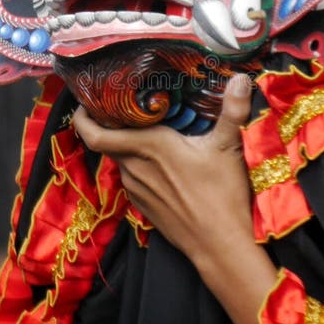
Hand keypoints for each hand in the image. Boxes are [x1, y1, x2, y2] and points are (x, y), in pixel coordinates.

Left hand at [74, 74, 278, 323]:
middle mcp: (134, 167)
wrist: (220, 246)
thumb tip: (241, 77)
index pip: (96, 133)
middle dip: (107, 125)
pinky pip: (132, 178)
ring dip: (124, 146)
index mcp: (148, 146)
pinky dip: (136, 166)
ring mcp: (137, 190)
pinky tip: (156, 162)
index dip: (82, 118)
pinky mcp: (144, 207)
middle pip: (106, 143)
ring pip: (120, 161)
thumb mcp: (228, 147)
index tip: (83, 102)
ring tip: (141, 130)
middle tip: (118, 106)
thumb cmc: (222, 194)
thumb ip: (232, 110)